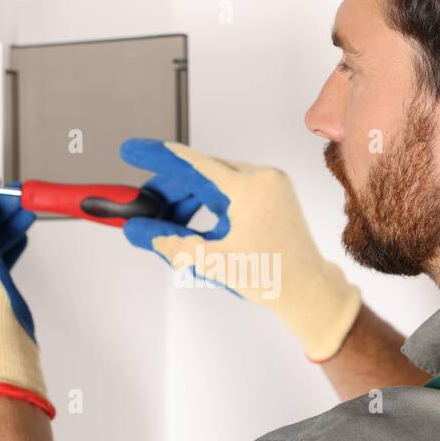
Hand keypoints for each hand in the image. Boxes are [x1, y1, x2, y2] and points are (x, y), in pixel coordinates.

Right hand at [119, 139, 360, 361]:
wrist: (308, 290)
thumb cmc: (271, 277)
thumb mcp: (211, 260)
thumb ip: (169, 241)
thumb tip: (138, 229)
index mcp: (249, 188)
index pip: (191, 164)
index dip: (156, 156)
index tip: (131, 150)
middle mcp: (262, 178)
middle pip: (200, 174)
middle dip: (169, 191)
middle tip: (143, 209)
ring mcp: (269, 185)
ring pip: (213, 183)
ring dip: (187, 202)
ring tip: (169, 228)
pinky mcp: (271, 196)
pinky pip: (230, 192)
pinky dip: (208, 206)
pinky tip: (193, 228)